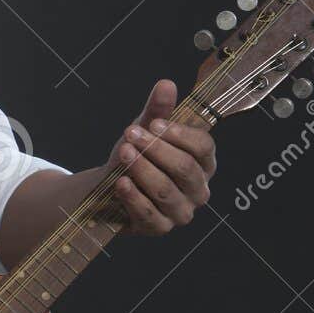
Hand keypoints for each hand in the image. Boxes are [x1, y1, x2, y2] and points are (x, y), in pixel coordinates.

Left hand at [106, 78, 215, 234]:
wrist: (109, 189)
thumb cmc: (136, 157)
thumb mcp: (145, 132)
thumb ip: (157, 111)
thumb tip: (166, 84)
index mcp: (203, 163)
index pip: (204, 147)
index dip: (179, 134)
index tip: (153, 124)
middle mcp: (198, 189)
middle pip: (185, 168)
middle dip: (156, 149)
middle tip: (131, 134)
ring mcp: (181, 211)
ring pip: (166, 190)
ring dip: (142, 169)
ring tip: (124, 152)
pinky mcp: (160, 227)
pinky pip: (149, 213)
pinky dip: (133, 196)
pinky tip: (121, 182)